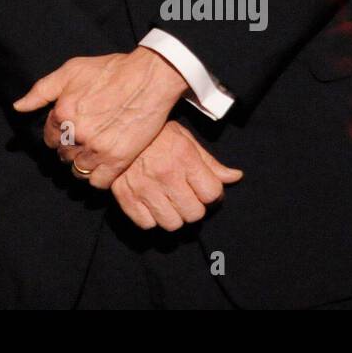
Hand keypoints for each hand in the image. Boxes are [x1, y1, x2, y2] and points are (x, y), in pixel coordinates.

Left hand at [13, 47, 190, 188]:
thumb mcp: (71, 70)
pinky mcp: (118, 160)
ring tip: (93, 152)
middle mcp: (76, 133)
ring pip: (78, 170)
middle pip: (63, 155)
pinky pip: (98, 182)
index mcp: (62, 112)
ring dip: (83, 163)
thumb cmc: (109, 70)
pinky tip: (104, 164)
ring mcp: (97, 148)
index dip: (59, 134)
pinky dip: (98, 177)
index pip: (50, 138)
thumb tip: (18, 107)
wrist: (148, 78)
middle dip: (70, 149)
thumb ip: (41, 90)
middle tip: (85, 140)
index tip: (71, 130)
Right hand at [110, 120, 242, 230]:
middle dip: (193, 206)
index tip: (202, 187)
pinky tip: (150, 202)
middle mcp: (165, 174)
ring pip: (172, 224)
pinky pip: (147, 224)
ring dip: (173, 215)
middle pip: (194, 214)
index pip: (212, 194)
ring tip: (167, 200)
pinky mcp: (125, 196)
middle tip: (184, 194)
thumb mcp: (185, 139)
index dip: (210, 193)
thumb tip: (236, 177)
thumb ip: (210, 162)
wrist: (115, 128)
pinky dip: (150, 218)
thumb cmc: (155, 134)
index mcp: (183, 157)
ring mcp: (144, 187)